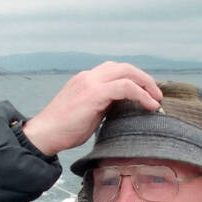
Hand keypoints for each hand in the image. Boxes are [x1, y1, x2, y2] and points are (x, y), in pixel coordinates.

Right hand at [21, 62, 161, 156]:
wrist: (45, 134)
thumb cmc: (63, 129)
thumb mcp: (87, 112)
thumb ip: (103, 105)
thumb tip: (121, 108)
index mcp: (86, 80)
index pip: (115, 71)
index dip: (134, 79)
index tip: (146, 93)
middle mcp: (89, 76)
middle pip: (124, 67)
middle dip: (144, 78)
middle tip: (156, 94)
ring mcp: (91, 82)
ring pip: (127, 72)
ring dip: (146, 84)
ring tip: (156, 99)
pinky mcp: (94, 93)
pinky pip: (125, 87)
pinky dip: (141, 94)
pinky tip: (150, 105)